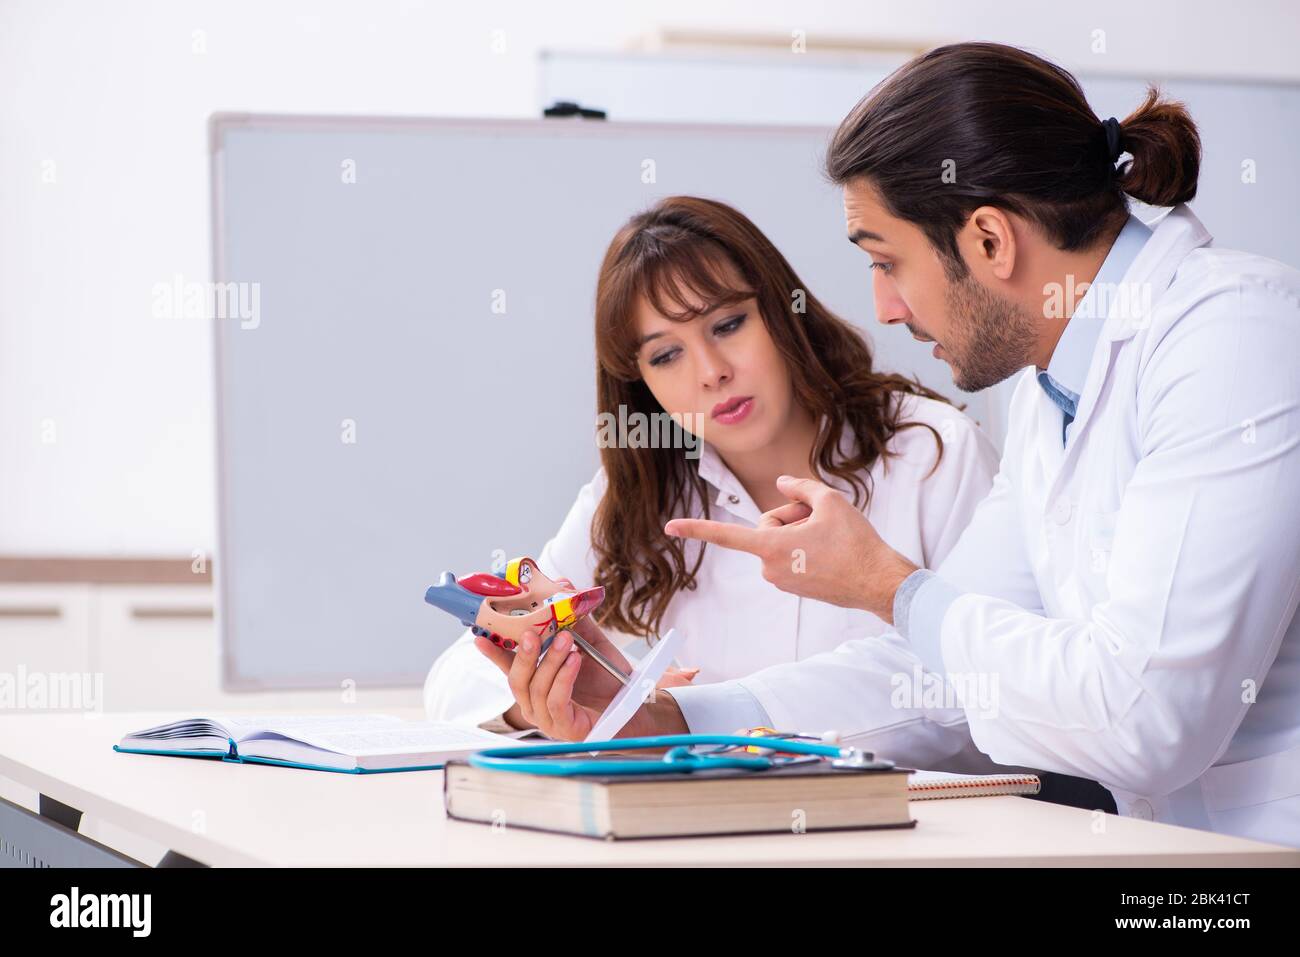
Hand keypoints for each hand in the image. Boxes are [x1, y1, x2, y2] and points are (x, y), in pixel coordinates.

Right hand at [475, 616, 692, 740]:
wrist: (637, 705)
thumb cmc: (610, 678)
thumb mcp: (591, 642)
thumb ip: (575, 619)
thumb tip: (563, 587)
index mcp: (537, 684)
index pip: (509, 668)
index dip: (494, 653)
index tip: (480, 635)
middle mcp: (536, 704)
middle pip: (517, 680)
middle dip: (523, 653)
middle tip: (531, 632)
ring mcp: (549, 720)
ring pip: (536, 689)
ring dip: (550, 661)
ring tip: (566, 640)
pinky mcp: (567, 729)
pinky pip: (557, 702)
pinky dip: (564, 678)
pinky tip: (575, 661)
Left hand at [664, 474, 918, 619]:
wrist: (879, 582)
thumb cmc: (856, 541)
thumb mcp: (830, 501)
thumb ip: (799, 487)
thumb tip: (781, 483)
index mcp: (771, 547)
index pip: (726, 535)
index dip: (696, 528)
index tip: (669, 527)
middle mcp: (770, 568)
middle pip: (767, 525)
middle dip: (790, 516)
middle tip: (820, 519)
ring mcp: (780, 581)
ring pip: (779, 541)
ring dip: (800, 532)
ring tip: (830, 538)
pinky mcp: (793, 587)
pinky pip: (789, 556)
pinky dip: (805, 547)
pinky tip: (831, 551)